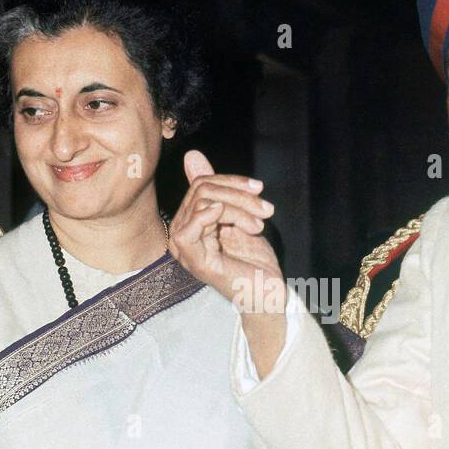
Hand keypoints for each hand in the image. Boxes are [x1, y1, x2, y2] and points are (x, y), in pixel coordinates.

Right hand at [170, 150, 284, 312]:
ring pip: (204, 203)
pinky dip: (209, 217)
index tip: (259, 189)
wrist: (268, 293)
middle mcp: (180, 235)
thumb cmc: (253, 261)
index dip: (231, 181)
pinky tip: (230, 220)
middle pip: (202, 190)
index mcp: (189, 223)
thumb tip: (191, 155)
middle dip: (238, 193)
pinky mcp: (195, 262)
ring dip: (239, 208)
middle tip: (265, 208)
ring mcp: (185, 250)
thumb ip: (217, 189)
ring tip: (260, 223)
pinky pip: (189, 230)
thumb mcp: (237, 216)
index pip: (202, 184)